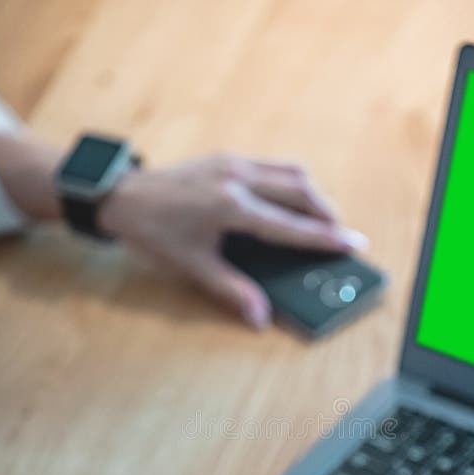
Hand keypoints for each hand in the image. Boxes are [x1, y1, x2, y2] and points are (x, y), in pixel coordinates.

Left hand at [99, 152, 366, 326]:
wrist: (121, 197)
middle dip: (327, 213)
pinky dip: (292, 184)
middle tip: (341, 235)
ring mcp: (233, 163)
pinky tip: (290, 203)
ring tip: (322, 219)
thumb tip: (259, 317)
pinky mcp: (227, 158)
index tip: (352, 243)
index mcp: (230, 207)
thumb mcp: (193, 267)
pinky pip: (273, 166)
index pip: (290, 225)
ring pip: (290, 172)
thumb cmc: (154, 232)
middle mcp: (237, 178)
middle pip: (301, 189)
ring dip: (312, 195)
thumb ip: (233, 291)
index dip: (324, 237)